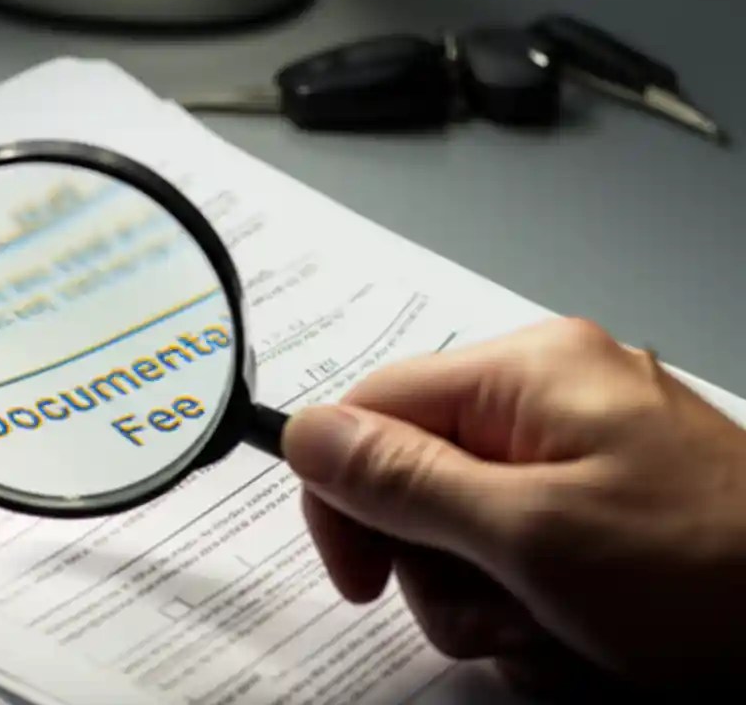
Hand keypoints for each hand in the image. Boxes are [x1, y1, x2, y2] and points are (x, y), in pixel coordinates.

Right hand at [282, 317, 745, 696]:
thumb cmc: (712, 575)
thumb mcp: (531, 535)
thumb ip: (405, 480)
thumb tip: (307, 435)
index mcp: (529, 372)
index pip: (373, 407)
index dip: (343, 494)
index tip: (357, 576)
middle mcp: (550, 400)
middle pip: (413, 475)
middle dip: (437, 564)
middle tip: (493, 608)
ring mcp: (580, 456)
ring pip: (459, 530)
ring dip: (486, 600)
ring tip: (554, 631)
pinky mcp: (601, 509)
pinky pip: (515, 554)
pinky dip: (530, 609)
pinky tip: (582, 639)